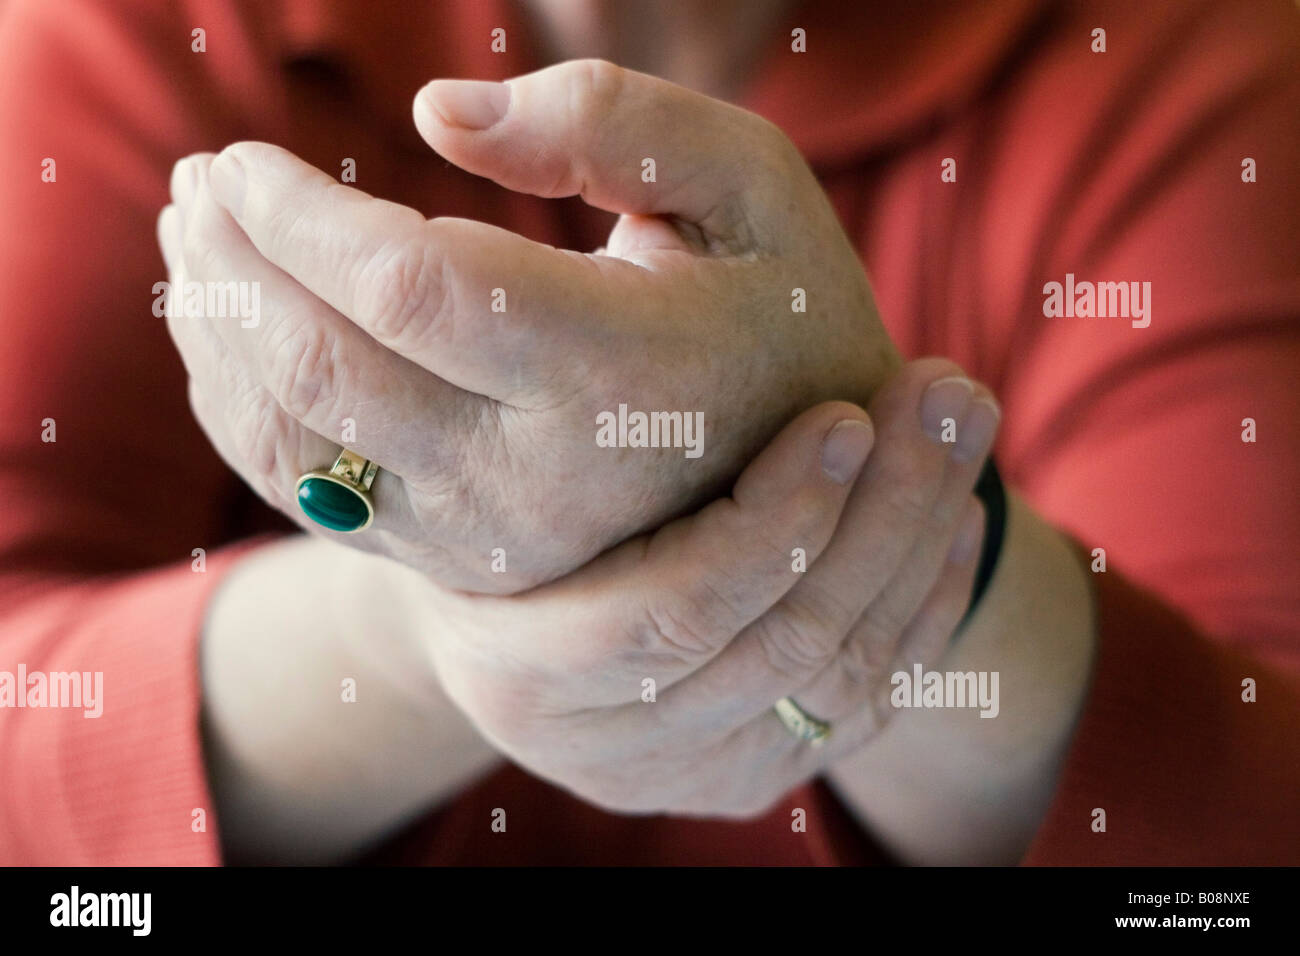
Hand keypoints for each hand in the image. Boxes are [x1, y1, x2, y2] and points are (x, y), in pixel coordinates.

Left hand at [160, 60, 896, 592]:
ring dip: (219, 334)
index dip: (302, 219)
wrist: (786, 467)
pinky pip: (314, 497)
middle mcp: (549, 478)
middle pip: (330, 369)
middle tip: (201, 185)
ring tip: (195, 244)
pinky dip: (242, 413)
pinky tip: (228, 338)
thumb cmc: (773, 304)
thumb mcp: (753, 186)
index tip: (241, 157)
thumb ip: (616, 123)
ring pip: (300, 443)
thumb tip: (436, 117)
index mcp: (628, 372)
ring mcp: (496, 538)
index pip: (415, 290)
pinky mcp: (459, 562)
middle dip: (236, 266)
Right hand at [420, 360, 998, 815]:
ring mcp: (684, 771)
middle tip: (945, 396)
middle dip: (885, 515)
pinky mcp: (745, 773)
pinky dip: (922, 615)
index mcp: (519, 666)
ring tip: (961, 429)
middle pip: (782, 643)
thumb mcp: (485, 448)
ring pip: (838, 676)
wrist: (505, 613)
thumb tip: (611, 210)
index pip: (672, 610)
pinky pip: (863, 709)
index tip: (845, 415)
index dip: (771, 522)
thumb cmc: (492, 502)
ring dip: (918, 547)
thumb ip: (541, 353)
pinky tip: (955, 524)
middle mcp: (605, 747)